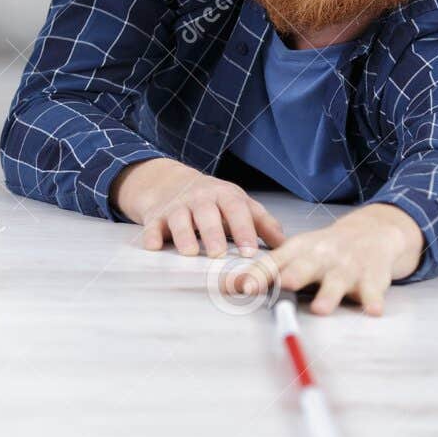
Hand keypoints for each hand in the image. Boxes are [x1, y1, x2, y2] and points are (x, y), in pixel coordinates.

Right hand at [112, 158, 284, 256]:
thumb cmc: (212, 200)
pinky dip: (151, 235)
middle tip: (218, 254)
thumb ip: (262, 223)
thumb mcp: (238, 204)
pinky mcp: (155, 216)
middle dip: (212, 233)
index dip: (244, 230)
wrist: (169, 182)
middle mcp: (200, 198)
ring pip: (179, 219)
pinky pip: (152, 225)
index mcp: (225, 196)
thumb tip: (286, 245)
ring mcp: (176, 206)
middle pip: (207, 214)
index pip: (237, 210)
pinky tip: (153, 246)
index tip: (250, 252)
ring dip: (184, 235)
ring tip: (189, 252)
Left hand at [229, 204, 423, 315]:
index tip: (246, 287)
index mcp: (299, 249)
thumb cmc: (325, 250)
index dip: (260, 274)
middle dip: (296, 275)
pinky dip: (372, 300)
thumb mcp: (295, 255)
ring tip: (321, 309)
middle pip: (306, 266)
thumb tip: (226, 287)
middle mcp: (322, 255)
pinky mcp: (372, 276)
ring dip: (329, 294)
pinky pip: (373, 290)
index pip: (275, 261)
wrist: (373, 232)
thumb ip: (264, 272)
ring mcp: (348, 265)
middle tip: (286, 284)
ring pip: (338, 281)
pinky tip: (372, 310)